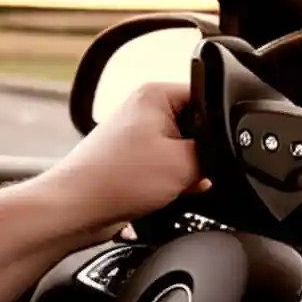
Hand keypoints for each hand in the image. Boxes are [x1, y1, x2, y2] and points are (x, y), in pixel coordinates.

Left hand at [40, 82, 207, 231]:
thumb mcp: (185, 165)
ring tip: (170, 185)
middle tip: (192, 172)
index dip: (220, 126)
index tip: (219, 150)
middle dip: (201, 155)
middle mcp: (143, 109)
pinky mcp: (131, 160)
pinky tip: (164, 195)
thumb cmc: (115, 179)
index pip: (207, 96)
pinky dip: (170, 181)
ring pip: (182, 151)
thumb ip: (214, 157)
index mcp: (156, 94)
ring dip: (185, 172)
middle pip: (196, 127)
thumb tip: (224, 159)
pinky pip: (165, 167)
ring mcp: (135, 135)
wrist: (77, 208)